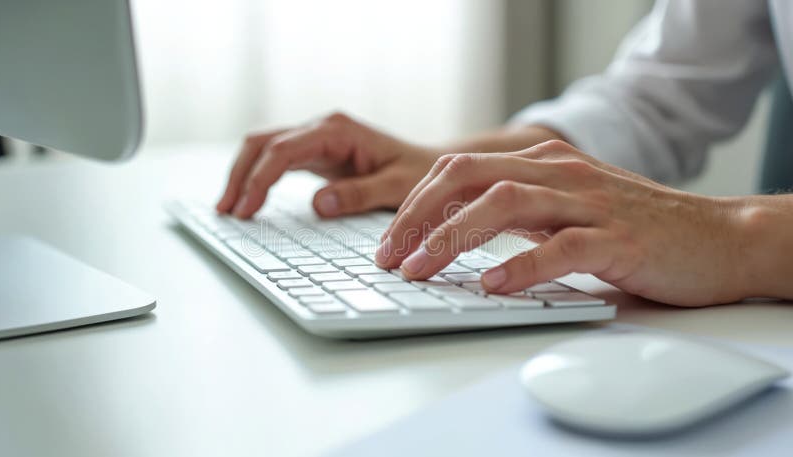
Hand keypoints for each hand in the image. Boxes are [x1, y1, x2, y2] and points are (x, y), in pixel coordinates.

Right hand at [216, 112, 441, 217]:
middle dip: (240, 175)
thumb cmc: (418, 173)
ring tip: (227, 210)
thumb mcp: (397, 187)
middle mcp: (321, 128)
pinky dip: (257, 178)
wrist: (431, 165)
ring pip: (263, 148)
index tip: (246, 208)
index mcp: (337, 130)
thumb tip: (319, 204)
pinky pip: (276, 160)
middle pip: (262, 142)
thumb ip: (360, 195)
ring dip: (242, 175)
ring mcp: (316, 139)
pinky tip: (247, 201)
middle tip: (226, 211)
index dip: (259, 179)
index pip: (283, 150)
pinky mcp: (315, 153)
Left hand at [375, 140, 755, 306]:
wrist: (716, 236)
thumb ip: (517, 213)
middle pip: (468, 177)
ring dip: (452, 237)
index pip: (459, 170)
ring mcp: (589, 201)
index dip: (415, 204)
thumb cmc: (634, 226)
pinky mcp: (618, 238)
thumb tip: (456, 234)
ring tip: (420, 270)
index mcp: (541, 162)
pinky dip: (521, 265)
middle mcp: (559, 171)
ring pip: (505, 203)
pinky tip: (493, 285)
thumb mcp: (564, 208)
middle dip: (418, 215)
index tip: (390, 241)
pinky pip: (560, 246)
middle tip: (389, 256)